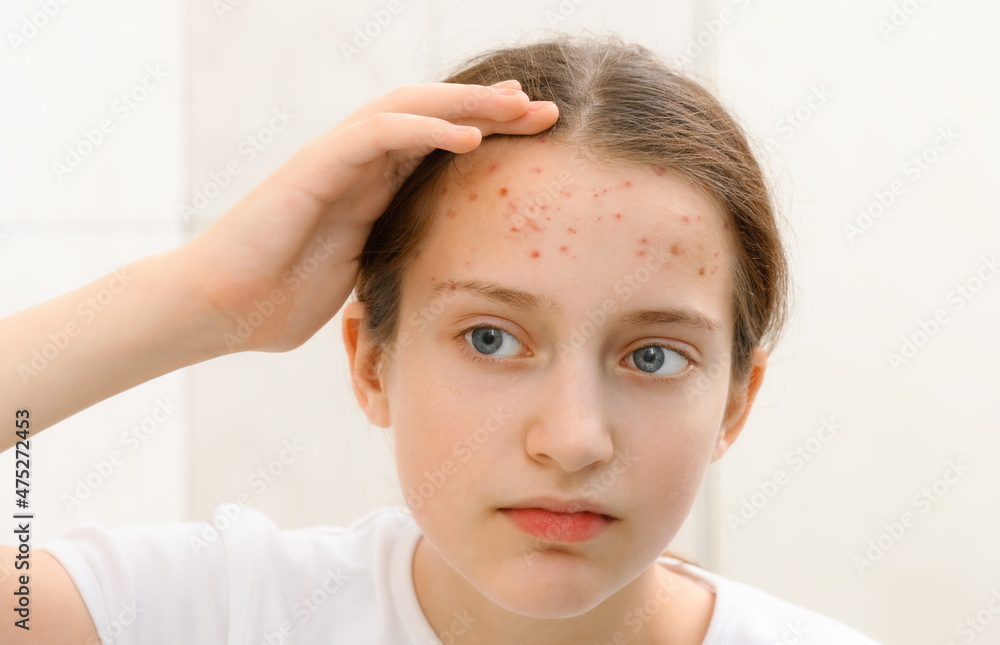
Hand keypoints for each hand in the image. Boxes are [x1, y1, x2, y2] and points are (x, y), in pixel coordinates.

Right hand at [175, 80, 557, 352]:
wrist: (219, 309)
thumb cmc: (278, 301)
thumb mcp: (356, 275)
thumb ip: (389, 257)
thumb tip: (432, 275)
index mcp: (370, 188)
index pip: (437, 145)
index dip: (487, 134)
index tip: (536, 137)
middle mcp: (357, 164)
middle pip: (434, 117)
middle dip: (491, 110)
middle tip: (546, 110)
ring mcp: (334, 160)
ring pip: (410, 110)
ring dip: (468, 106)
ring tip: (519, 108)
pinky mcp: (313, 168)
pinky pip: (376, 136)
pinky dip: (424, 130)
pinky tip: (468, 136)